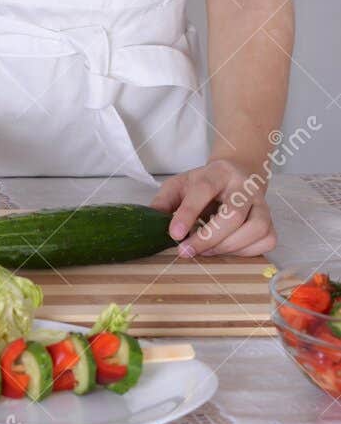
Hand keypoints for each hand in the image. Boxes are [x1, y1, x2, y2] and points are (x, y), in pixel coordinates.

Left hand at [150, 157, 276, 256]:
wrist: (238, 174)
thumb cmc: (206, 184)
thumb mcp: (181, 184)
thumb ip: (165, 201)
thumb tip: (152, 220)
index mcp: (218, 172)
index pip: (204, 190)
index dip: (188, 213)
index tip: (174, 234)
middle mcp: (244, 187)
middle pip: (233, 214)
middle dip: (208, 238)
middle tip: (186, 251)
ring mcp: (262, 204)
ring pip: (255, 229)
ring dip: (228, 247)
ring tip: (206, 251)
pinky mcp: (271, 221)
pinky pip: (266, 240)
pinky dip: (246, 251)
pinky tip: (227, 249)